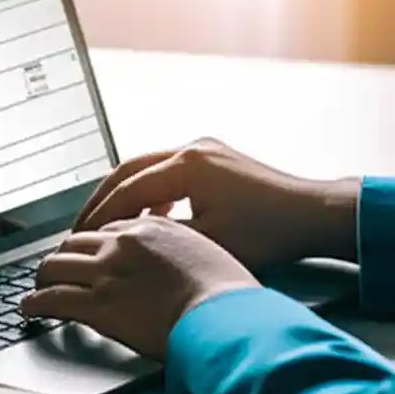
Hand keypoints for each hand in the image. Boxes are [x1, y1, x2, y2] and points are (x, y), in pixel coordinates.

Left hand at [20, 215, 257, 359]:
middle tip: (58, 269)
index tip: (91, 255)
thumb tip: (178, 264)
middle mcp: (124, 243)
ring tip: (38, 287)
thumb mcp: (211, 255)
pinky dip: (35, 303)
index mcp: (153, 227)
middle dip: (64, 256)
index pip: (109, 230)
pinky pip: (51, 299)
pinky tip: (30, 309)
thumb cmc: (229, 296)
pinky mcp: (96, 304)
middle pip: (76, 242)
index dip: (95, 244)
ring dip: (43, 277)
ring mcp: (107, 272)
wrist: (225, 317)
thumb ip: (185, 252)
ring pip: (56, 265)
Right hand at [76, 137, 359, 269]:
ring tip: (108, 222)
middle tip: (80, 225)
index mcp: (188, 166)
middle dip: (102, 199)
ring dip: (125, 194)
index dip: (100, 216)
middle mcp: (193, 149)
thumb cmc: (270, 232)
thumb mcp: (208, 243)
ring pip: (147, 167)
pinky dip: (151, 191)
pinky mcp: (216, 158)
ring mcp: (205, 149)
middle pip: (128, 169)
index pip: (128, 190)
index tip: (81, 236)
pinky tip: (150, 218)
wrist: (313, 214)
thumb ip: (161, 239)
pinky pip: (169, 170)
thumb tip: (124, 245)